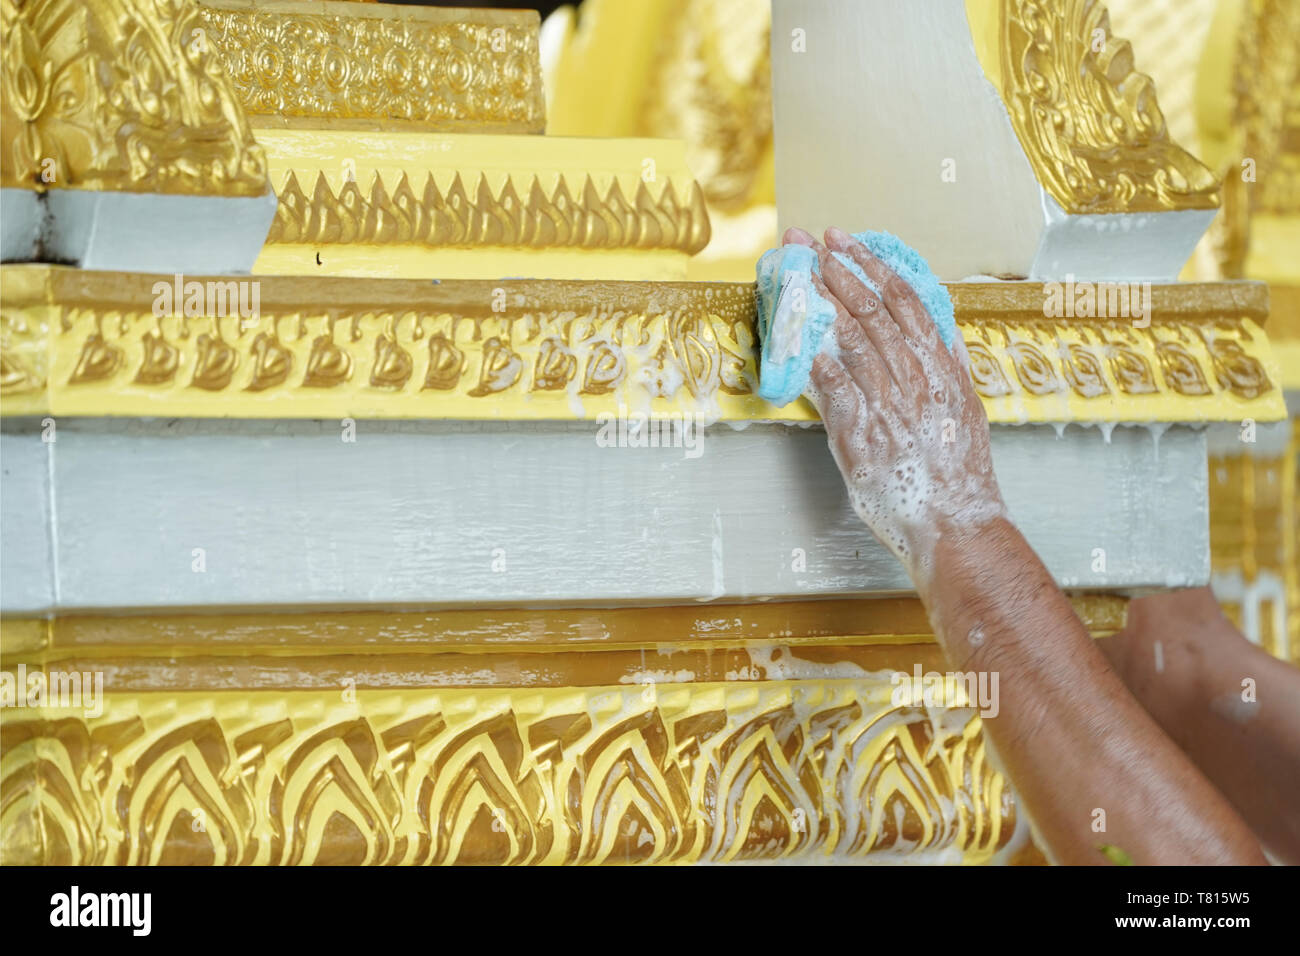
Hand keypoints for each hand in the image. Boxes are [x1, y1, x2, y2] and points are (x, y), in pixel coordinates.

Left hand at [785, 226, 1005, 588]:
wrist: (954, 523)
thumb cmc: (957, 473)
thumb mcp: (965, 409)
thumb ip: (950, 367)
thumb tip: (939, 330)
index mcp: (941, 368)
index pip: (904, 301)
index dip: (871, 266)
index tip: (847, 242)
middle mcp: (916, 379)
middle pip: (872, 312)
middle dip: (838, 271)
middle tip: (810, 242)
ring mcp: (888, 406)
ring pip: (850, 339)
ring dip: (822, 302)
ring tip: (800, 273)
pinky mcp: (861, 436)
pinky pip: (833, 388)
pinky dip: (815, 359)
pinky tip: (797, 335)